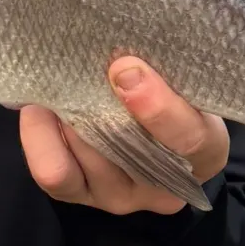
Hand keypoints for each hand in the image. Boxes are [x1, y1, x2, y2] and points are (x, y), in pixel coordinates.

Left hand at [19, 57, 229, 215]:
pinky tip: (42, 106)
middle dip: (97, 103)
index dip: (158, 105)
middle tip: (80, 63)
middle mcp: (162, 185)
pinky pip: (54, 171)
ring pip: (86, 158)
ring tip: (60, 81)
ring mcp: (120, 195)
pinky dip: (41, 135)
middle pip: (126, 148)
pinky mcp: (81, 194)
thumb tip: (126, 50)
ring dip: (68, 114)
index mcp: (203, 150)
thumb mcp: (182, 76)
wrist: (149, 124)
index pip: (188, 137)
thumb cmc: (170, 88)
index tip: (127, 68)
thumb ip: (165, 65)